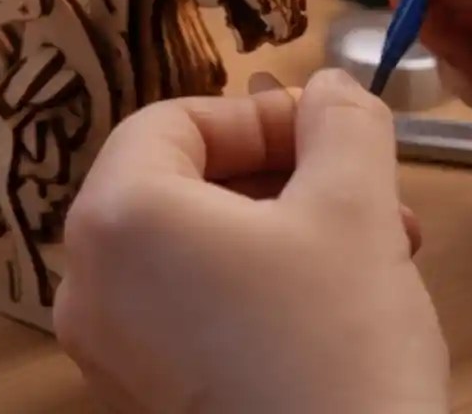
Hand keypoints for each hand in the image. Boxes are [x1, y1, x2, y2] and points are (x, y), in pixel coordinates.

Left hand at [54, 70, 448, 413]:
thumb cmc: (338, 347)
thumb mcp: (355, 205)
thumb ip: (342, 121)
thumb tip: (331, 89)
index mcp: (118, 220)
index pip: (173, 121)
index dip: (258, 113)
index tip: (330, 130)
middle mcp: (91, 286)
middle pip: (183, 184)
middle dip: (286, 174)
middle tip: (366, 186)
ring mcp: (111, 351)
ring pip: (199, 248)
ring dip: (288, 228)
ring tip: (380, 245)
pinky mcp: (146, 397)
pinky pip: (194, 309)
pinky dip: (259, 285)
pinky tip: (341, 299)